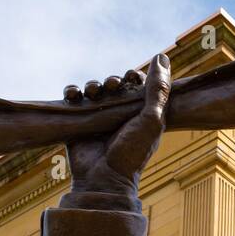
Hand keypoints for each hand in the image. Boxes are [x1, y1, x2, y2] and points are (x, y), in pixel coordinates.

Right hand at [60, 53, 170, 208]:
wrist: (104, 179)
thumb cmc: (132, 153)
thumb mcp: (151, 120)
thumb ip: (158, 90)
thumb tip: (162, 55)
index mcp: (141, 114)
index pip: (138, 85)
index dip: (134, 76)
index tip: (131, 76)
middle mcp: (120, 114)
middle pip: (115, 85)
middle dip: (112, 81)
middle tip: (112, 86)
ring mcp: (99, 118)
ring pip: (94, 89)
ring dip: (92, 85)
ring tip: (92, 93)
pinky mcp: (79, 122)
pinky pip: (73, 99)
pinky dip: (71, 92)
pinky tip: (73, 95)